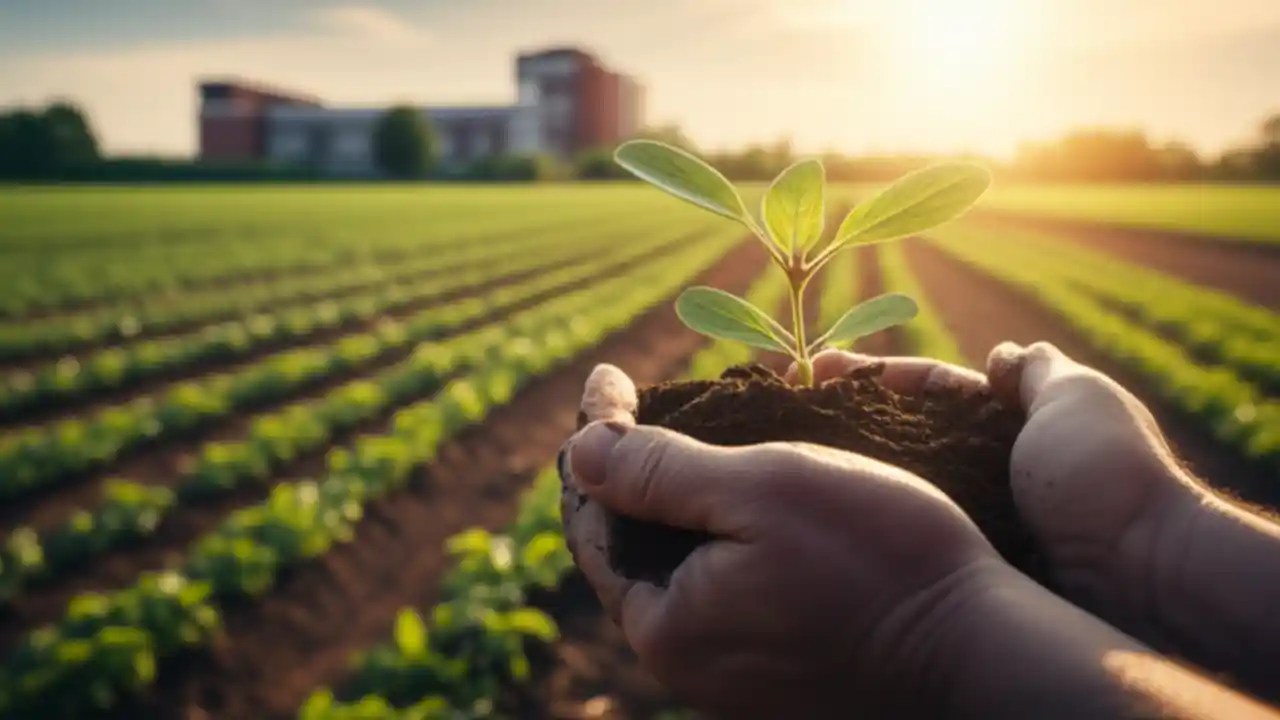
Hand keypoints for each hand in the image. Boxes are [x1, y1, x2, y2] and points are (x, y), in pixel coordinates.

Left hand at [560, 363, 1010, 717]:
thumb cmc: (879, 558)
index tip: (609, 377)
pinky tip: (748, 497)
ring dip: (681, 504)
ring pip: (684, 570)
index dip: (592, 443)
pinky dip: (724, 538)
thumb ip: (658, 470)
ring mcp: (736, 675)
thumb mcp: (761, 488)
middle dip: (631, 474)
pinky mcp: (781, 671)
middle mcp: (688, 663)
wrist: (985, 651)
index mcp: (665, 625)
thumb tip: (579, 447)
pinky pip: (728, 592)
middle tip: (637, 404)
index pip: (592, 522)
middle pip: (632, 549)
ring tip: (691, 437)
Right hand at [805, 344, 1195, 630]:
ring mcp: (967, 514)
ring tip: (783, 442)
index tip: (818, 366)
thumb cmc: (1104, 471)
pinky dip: (864, 505)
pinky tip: (819, 494)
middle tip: (782, 400)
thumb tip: (1006, 351)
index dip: (875, 374)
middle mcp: (981, 467)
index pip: (926, 387)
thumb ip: (1037, 370)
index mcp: (1008, 422)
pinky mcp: (960, 556)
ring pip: (894, 477)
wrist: (1135, 567)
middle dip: (844, 412)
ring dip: (842, 458)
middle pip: (899, 431)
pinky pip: (904, 522)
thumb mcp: (1078, 397)